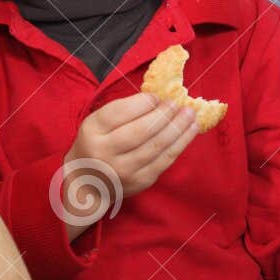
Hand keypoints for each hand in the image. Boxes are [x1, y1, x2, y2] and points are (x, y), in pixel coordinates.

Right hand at [58, 93, 197, 237]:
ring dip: (178, 127)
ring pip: (157, 145)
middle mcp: (105, 152)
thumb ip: (122, 110)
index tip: (157, 97)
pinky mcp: (140, 181)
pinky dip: (181, 143)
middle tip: (177, 103)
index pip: (120, 113)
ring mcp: (123, 170)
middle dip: (164, 114)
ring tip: (190, 114)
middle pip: (141, 130)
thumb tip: (158, 98)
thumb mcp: (98, 123)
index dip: (143, 103)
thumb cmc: (97, 143)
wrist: (88, 182)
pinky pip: (165, 160)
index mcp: (92, 131)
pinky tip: (191, 130)